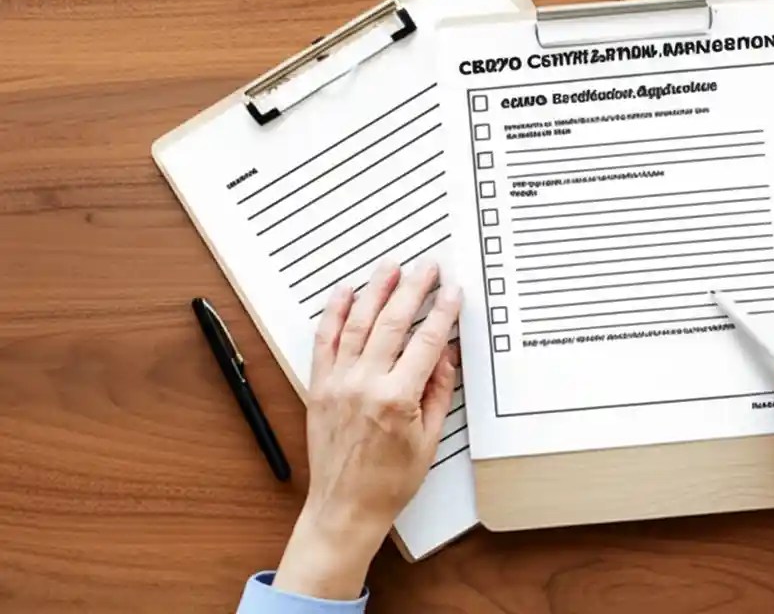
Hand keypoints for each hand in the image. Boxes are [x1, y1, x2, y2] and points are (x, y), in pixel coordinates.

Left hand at [273, 261, 460, 599]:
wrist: (346, 507)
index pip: (426, 342)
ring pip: (358, 323)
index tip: (453, 292)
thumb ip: (439, 390)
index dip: (443, 312)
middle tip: (427, 268)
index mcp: (397, 399)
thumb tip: (446, 353)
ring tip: (390, 267)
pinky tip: (346, 292)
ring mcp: (338, 383)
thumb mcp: (429, 438)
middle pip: (393, 323)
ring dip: (376, 290)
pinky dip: (334, 312)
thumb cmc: (389, 481)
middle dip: (413, 289)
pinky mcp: (319, 386)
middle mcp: (365, 385)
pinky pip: (325, 340)